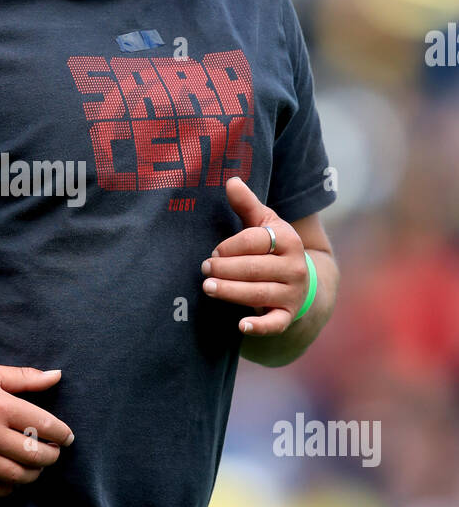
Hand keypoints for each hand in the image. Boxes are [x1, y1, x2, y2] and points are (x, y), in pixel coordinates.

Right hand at [0, 363, 73, 496]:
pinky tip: (12, 478)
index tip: (67, 438)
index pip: (44, 425)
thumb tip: (57, 376)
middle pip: (35, 455)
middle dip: (51, 457)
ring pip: (17, 475)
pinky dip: (8, 488)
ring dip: (33, 474)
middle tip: (52, 454)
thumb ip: (25, 378)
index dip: (62, 434)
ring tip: (34, 467)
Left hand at [201, 177, 310, 335]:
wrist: (302, 282)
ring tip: (208, 288)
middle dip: (226, 268)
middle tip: (204, 268)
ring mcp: (293, 292)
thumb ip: (246, 204)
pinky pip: (275, 323)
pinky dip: (259, 326)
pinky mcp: (287, 315)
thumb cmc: (273, 248)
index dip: (231, 246)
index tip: (214, 250)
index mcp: (288, 239)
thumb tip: (230, 180)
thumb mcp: (264, 224)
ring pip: (258, 293)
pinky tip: (241, 326)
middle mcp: (295, 266)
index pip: (257, 241)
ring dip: (231, 292)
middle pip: (255, 268)